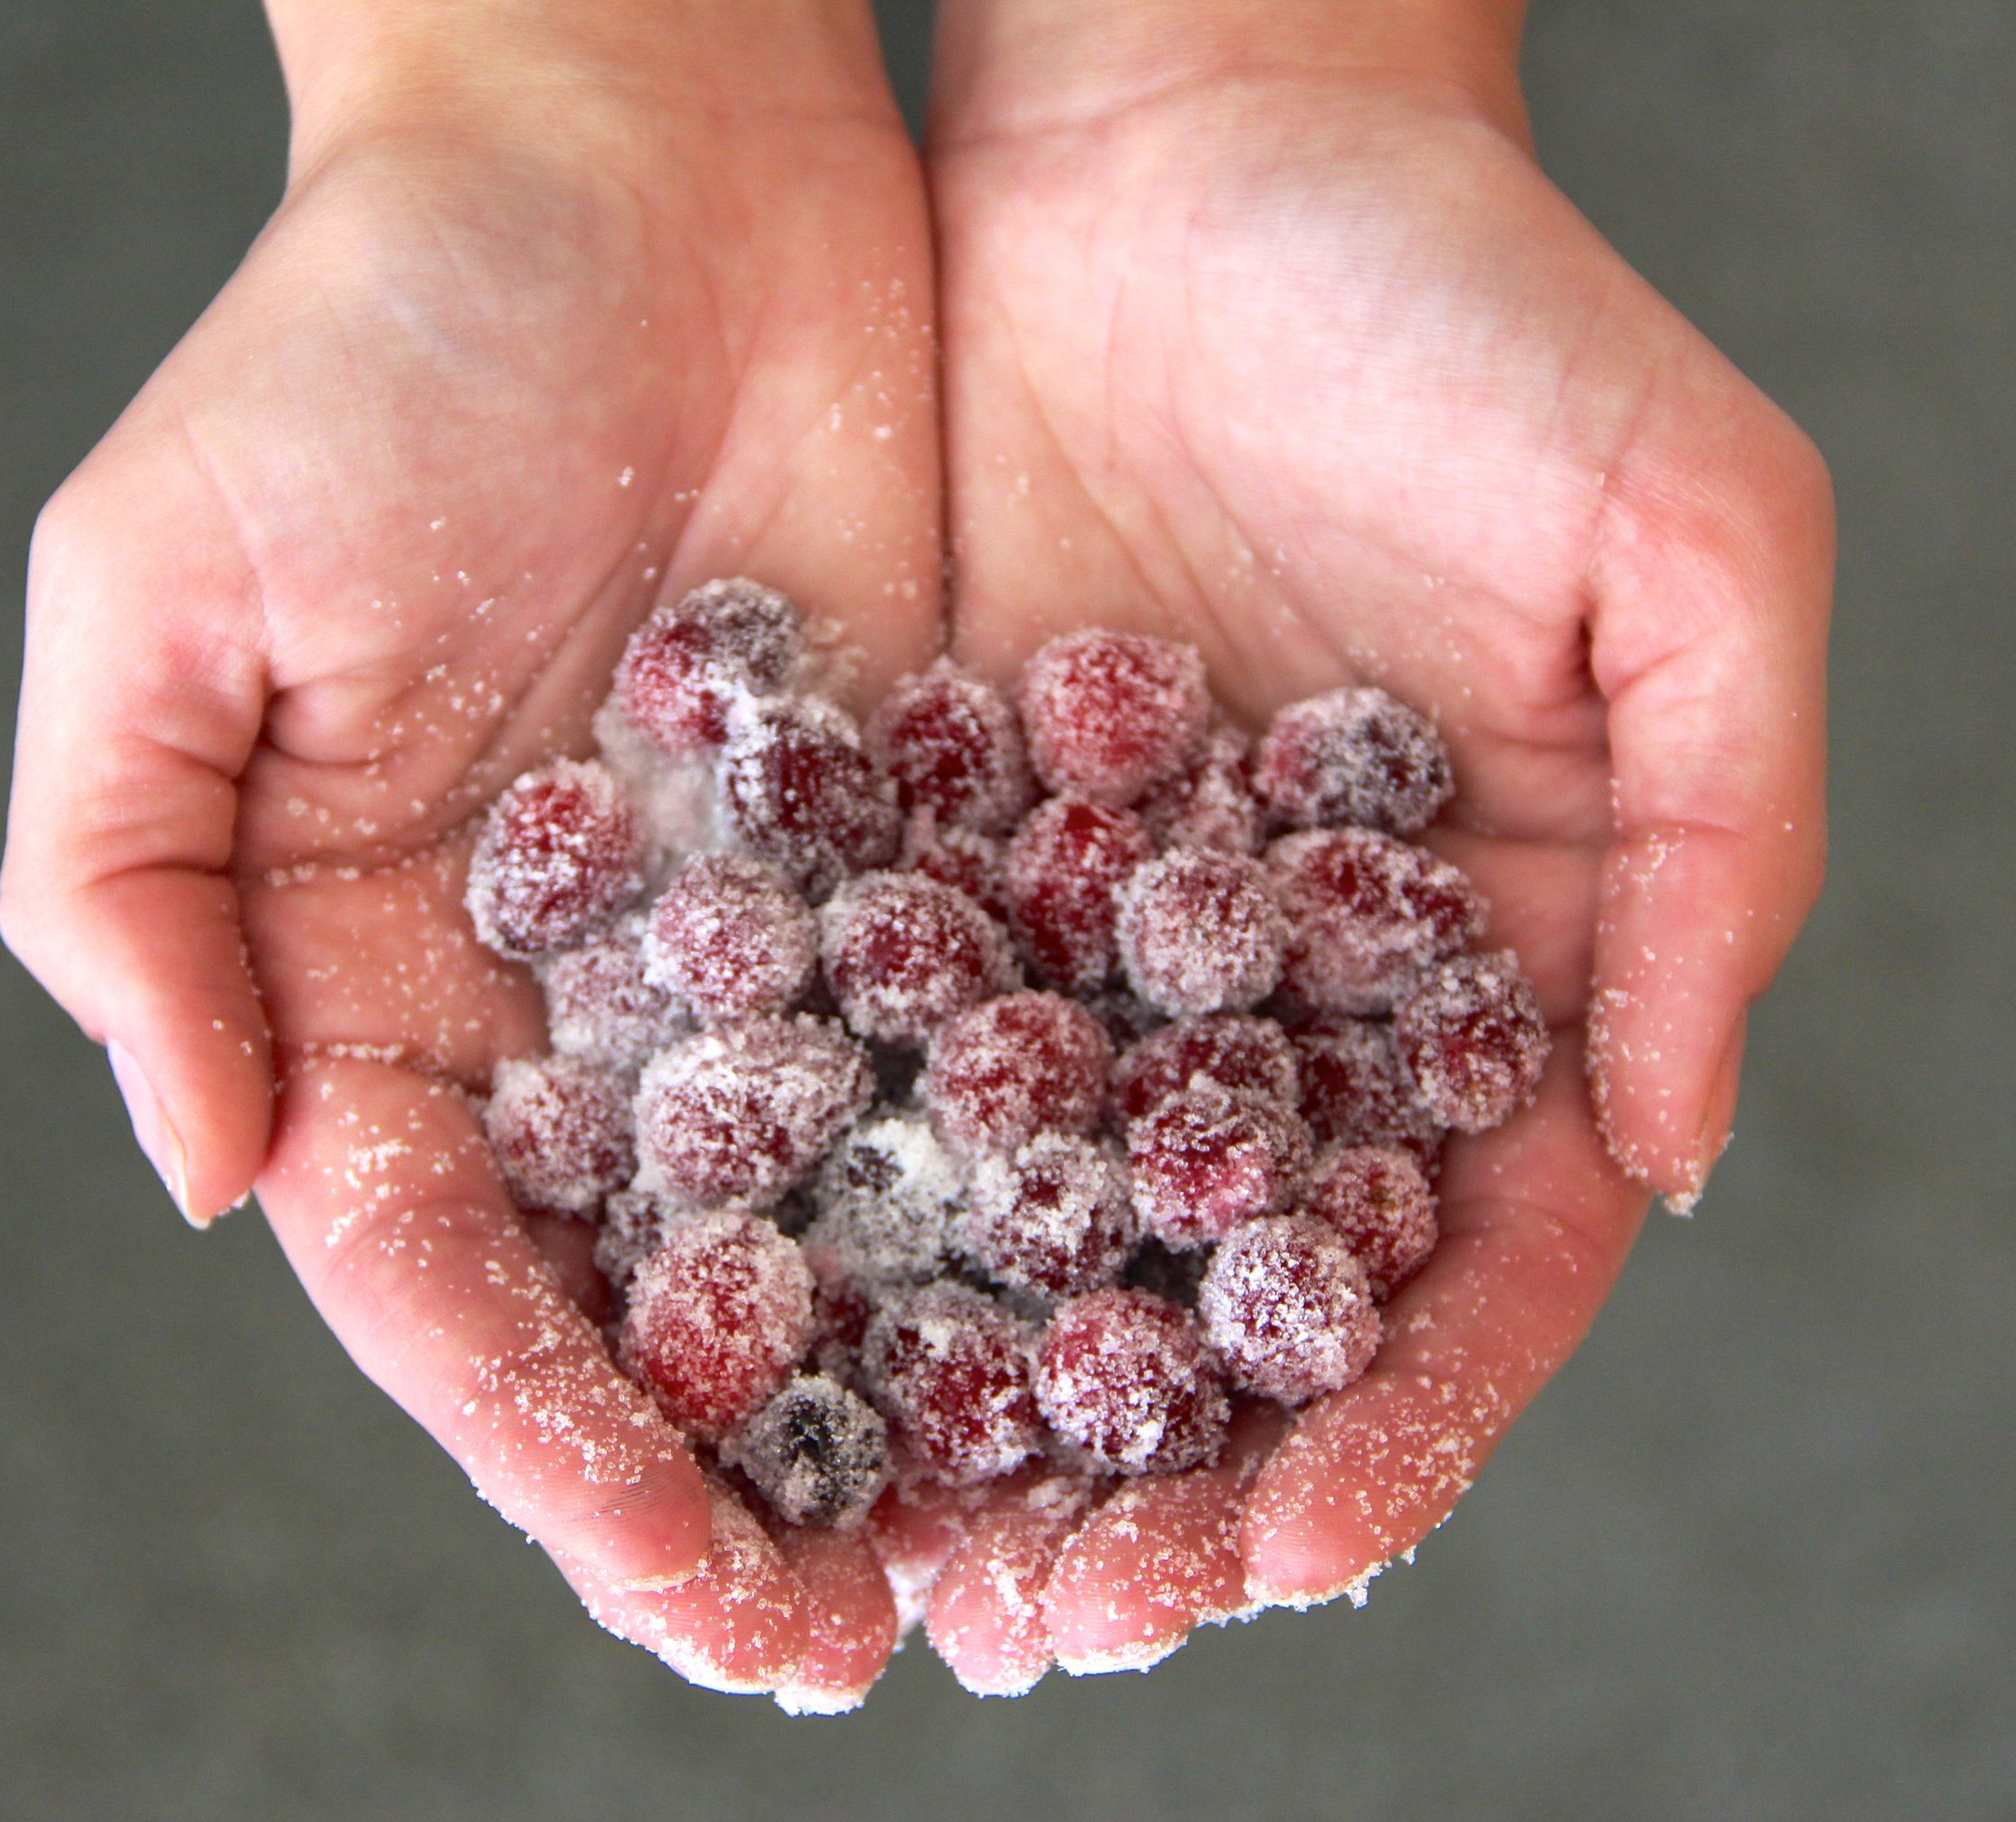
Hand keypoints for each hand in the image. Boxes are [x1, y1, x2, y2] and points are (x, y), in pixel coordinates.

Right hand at [0, 0, 940, 1706]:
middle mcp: (589, 1004)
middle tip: (886, 1641)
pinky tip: (1160, 1290)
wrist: (630, 152)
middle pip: (674, 1297)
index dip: (572, 1462)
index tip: (703, 1606)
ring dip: (942, 1380)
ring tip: (1049, 1536)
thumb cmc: (363, 337)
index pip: (467, 1289)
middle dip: (767, 1481)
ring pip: (857, 1209)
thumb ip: (123, 892)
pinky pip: (1005, 1034)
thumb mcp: (168, 594)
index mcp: (389, 993)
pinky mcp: (930, 839)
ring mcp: (774, 935)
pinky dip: (1069, 1169)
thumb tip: (209, 1175)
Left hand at [917, 0, 1831, 1684]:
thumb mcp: (1695, 543)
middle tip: (1060, 1621)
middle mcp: (1289, 988)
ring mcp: (1103, 938)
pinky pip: (889, 1058)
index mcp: (1494, 964)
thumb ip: (1728, 844)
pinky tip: (777, 1330)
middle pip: (1239, 1290)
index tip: (1294, 1549)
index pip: (1468, 1257)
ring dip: (986, 1400)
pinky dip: (848, 1205)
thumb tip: (1666, 1145)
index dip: (1399, 1420)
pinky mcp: (935, 855)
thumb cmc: (1477, 313)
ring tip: (904, 1554)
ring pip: (1050, 1225)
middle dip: (1162, 1471)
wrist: (1197, 154)